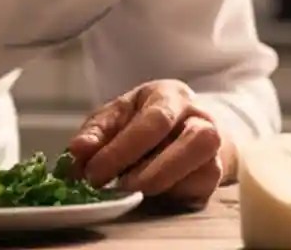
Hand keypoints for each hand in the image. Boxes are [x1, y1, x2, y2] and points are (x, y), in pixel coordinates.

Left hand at [68, 80, 227, 207]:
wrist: (184, 129)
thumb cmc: (143, 120)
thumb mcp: (116, 116)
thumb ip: (95, 132)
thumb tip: (76, 152)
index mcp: (171, 96)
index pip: (155, 121)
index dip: (123, 149)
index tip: (94, 172)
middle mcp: (201, 119)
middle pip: (189, 142)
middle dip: (147, 170)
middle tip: (114, 187)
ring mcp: (214, 150)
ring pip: (203, 168)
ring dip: (163, 183)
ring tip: (132, 189)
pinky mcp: (214, 178)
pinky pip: (201, 190)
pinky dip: (174, 196)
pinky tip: (152, 195)